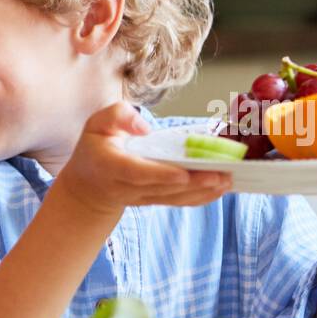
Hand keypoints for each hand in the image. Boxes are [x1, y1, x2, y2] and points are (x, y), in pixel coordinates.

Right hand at [55, 103, 230, 218]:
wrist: (89, 186)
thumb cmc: (95, 147)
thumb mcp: (96, 123)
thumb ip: (117, 116)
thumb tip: (144, 127)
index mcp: (110, 166)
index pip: (137, 173)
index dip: (160, 174)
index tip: (183, 173)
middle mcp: (126, 186)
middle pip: (163, 187)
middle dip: (194, 182)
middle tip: (221, 175)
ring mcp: (141, 197)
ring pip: (174, 197)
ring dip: (202, 191)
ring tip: (227, 181)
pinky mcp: (154, 200)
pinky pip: (178, 201)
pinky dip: (200, 198)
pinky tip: (219, 190)